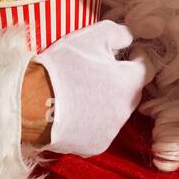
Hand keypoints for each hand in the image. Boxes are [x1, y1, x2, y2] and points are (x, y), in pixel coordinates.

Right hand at [31, 20, 150, 156]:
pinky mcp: (95, 146)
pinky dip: (91, 121)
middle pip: (130, 91)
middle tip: (95, 71)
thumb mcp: (92, 36)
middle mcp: (126, 111)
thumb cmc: (63, 67)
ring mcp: (111, 131)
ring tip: (80, 92)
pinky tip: (74, 112)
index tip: (119, 52)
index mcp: (130, 83)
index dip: (134, 56)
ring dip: (105, 101)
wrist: (32, 103)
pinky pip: (99, 129)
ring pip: (115, 111)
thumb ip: (118, 33)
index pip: (146, 68)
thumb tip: (129, 38)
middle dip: (119, 80)